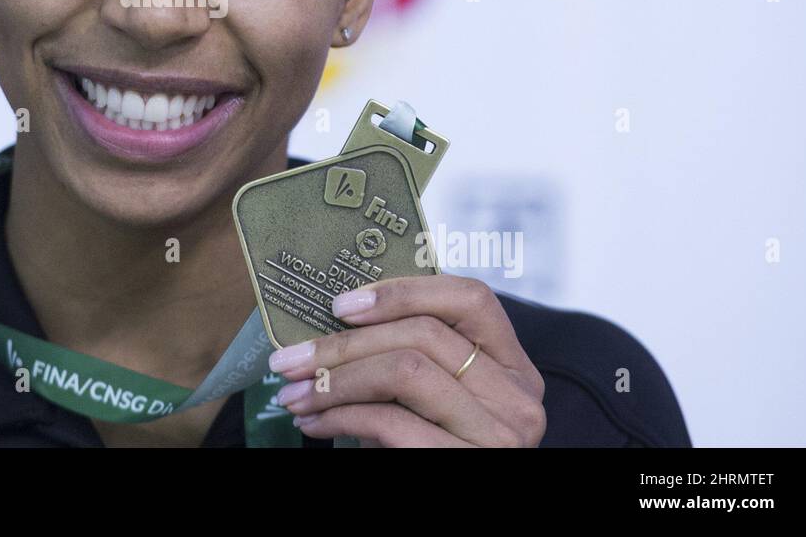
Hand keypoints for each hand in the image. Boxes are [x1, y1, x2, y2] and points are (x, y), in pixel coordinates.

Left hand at [268, 273, 545, 446]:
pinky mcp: (466, 463)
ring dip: (335, 380)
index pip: (471, 298)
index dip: (403, 291)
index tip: (341, 304)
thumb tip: (336, 319)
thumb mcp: (429, 396)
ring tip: (294, 393)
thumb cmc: (427, 445)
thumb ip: (407, 354)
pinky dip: (340, 417)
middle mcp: (516, 397)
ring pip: (406, 371)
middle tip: (289, 359)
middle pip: (425, 335)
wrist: (452, 516)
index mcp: (513, 366)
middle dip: (344, 344)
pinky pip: (392, 422)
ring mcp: (498, 434)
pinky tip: (314, 422)